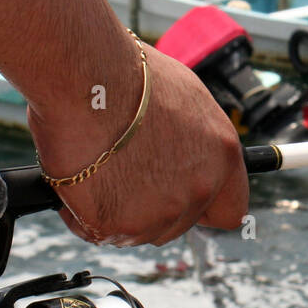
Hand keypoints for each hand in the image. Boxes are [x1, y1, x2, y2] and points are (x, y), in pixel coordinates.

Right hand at [28, 43, 248, 245]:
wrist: (84, 76)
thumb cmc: (127, 75)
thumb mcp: (185, 98)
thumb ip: (196, 139)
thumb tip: (187, 149)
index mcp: (223, 156)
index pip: (231, 211)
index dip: (206, 209)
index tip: (183, 198)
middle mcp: (199, 188)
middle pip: (178, 225)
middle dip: (152, 208)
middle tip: (123, 174)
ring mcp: (159, 211)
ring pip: (137, 232)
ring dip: (117, 211)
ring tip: (96, 168)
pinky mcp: (116, 224)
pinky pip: (96, 231)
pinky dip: (81, 213)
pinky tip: (76, 177)